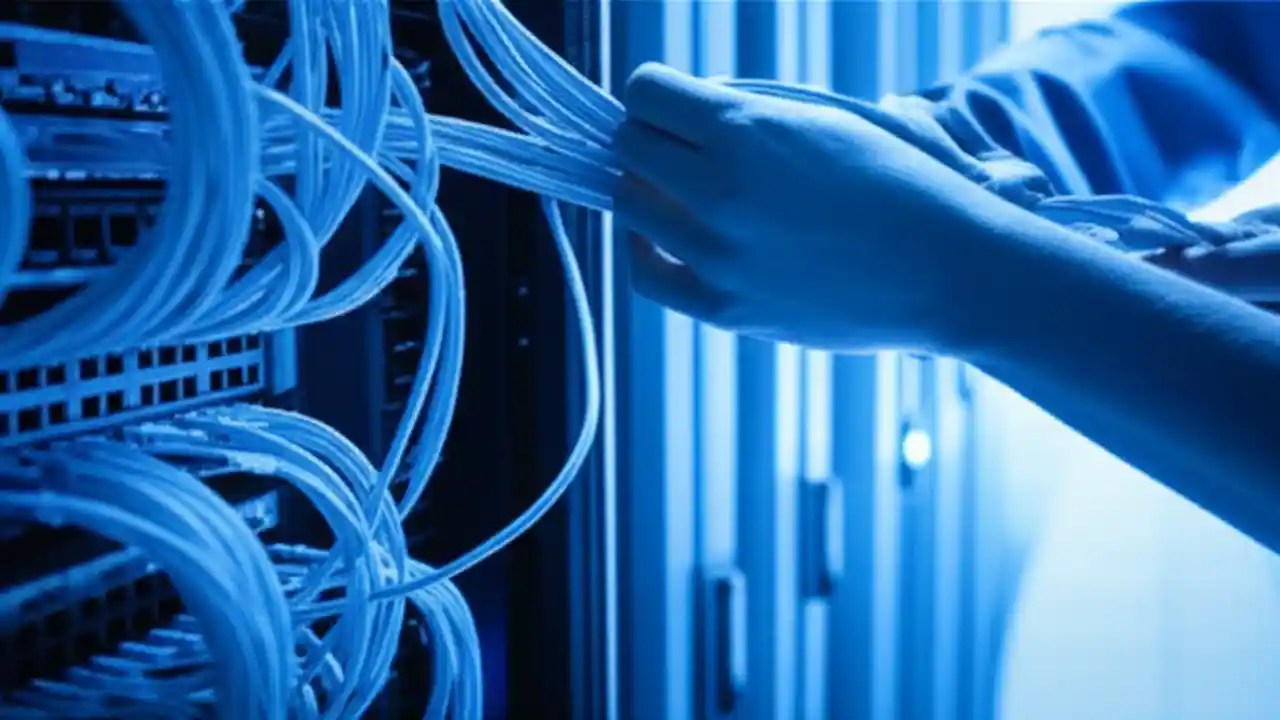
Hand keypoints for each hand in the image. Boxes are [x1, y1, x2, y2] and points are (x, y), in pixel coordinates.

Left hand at [611, 63, 1021, 353]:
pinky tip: (666, 237)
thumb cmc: (895, 183)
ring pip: (629, 206)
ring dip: (646, 190)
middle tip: (676, 149)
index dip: (655, 93)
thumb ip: (745, 112)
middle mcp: (721, 191)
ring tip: (677, 192)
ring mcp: (718, 256)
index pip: (643, 92)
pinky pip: (646, 273)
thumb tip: (682, 113)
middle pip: (627, 146)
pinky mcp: (724, 308)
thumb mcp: (824, 119)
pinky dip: (645, 249)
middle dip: (646, 138)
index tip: (672, 106)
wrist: (946, 271)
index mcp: (747, 131)